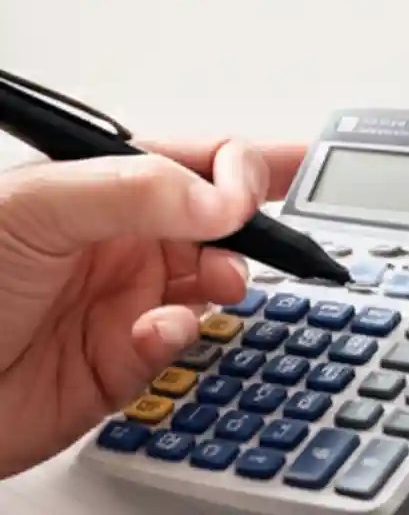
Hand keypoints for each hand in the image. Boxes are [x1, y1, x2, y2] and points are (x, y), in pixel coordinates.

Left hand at [0, 139, 305, 477]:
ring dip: (225, 279)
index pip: (199, 157)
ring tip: (215, 282)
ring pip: (214, 282)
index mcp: (105, 186)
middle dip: (252, 226)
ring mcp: (128, 298)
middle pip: (222, 220)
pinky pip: (182, 342)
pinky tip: (154, 332)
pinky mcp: (125, 360)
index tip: (259, 185)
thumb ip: (138, 190)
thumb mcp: (37, 207)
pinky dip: (180, 336)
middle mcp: (123, 238)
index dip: (246, 164)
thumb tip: (225, 196)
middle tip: (262, 235)